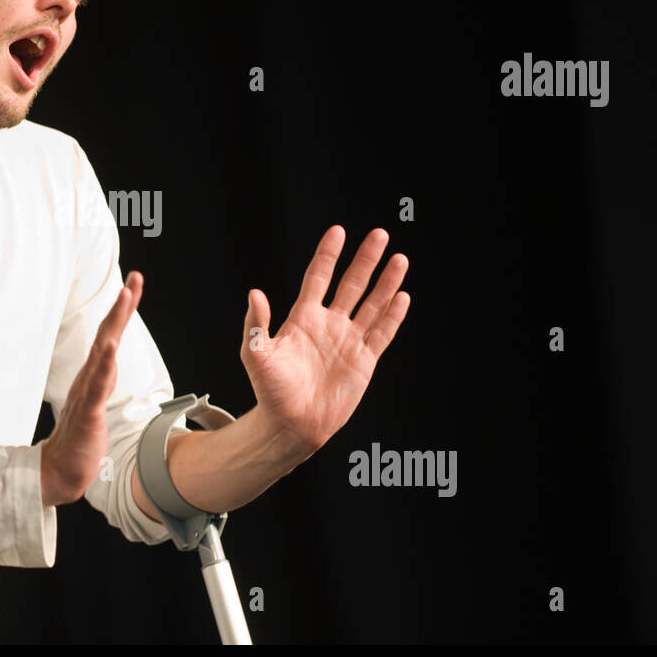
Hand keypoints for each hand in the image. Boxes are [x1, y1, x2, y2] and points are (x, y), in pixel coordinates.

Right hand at [41, 271, 142, 506]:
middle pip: (107, 335)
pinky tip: (109, 347)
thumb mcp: (95, 403)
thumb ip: (101, 381)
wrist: (57, 471)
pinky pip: (97, 385)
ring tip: (124, 300)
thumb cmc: (77, 439)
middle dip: (121, 306)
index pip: (110, 337)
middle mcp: (88, 378)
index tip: (133, 286)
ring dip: (114, 325)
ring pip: (103, 353)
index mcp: (93, 376)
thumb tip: (108, 362)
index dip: (122, 312)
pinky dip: (103, 364)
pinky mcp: (87, 412)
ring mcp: (86, 393)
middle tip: (134, 280)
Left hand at [241, 226, 409, 452]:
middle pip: (351, 284)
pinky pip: (382, 333)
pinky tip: (402, 296)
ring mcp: (348, 341)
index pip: (318, 278)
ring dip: (386, 282)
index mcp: (303, 318)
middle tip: (379, 235)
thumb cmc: (270, 391)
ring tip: (399, 259)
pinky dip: (393, 316)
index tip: (337, 232)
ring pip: (372, 304)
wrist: (292, 424)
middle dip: (365, 259)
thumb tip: (254, 293)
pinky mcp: (364, 360)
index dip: (328, 255)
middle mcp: (328, 325)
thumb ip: (256, 324)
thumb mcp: (256, 355)